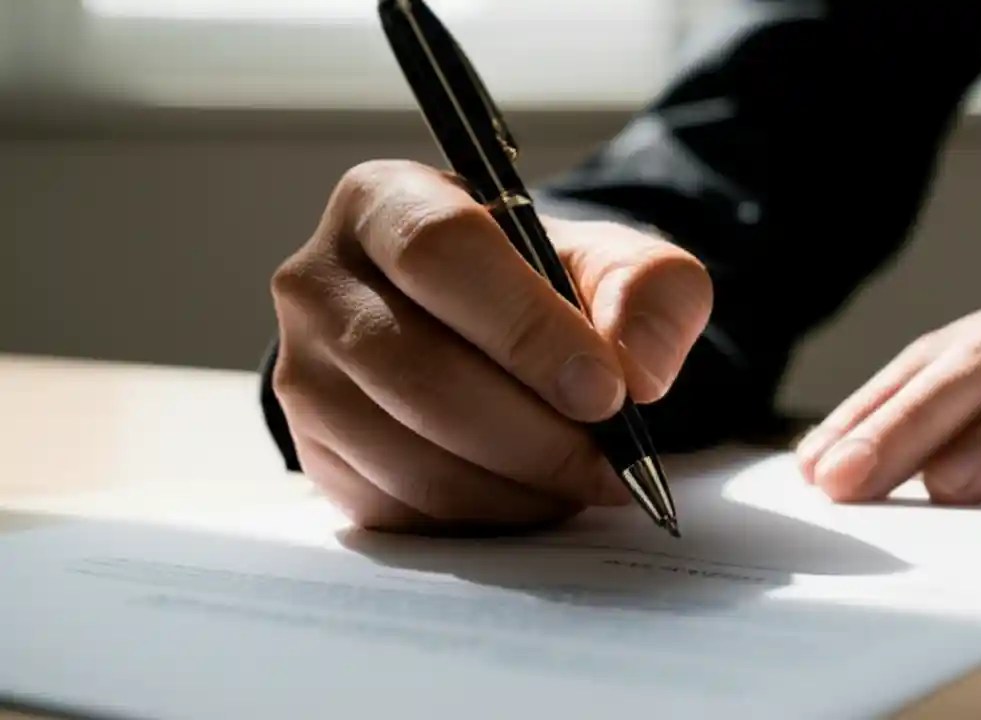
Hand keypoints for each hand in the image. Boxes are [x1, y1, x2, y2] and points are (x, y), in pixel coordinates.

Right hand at [270, 161, 711, 531]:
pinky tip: (532, 493)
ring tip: (582, 478)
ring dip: (516, 484)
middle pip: (421, 371)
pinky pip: (399, 507)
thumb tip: (637, 374)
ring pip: (408, 453)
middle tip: (610, 461)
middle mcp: (320, 283)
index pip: (439, 253)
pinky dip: (483, 515)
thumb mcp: (612, 261)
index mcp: (385, 202)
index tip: (604, 391)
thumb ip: (648, 294)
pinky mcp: (316, 453)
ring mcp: (303, 374)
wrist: (477, 332)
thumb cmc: (538, 287)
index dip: (527, 330)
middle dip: (535, 433)